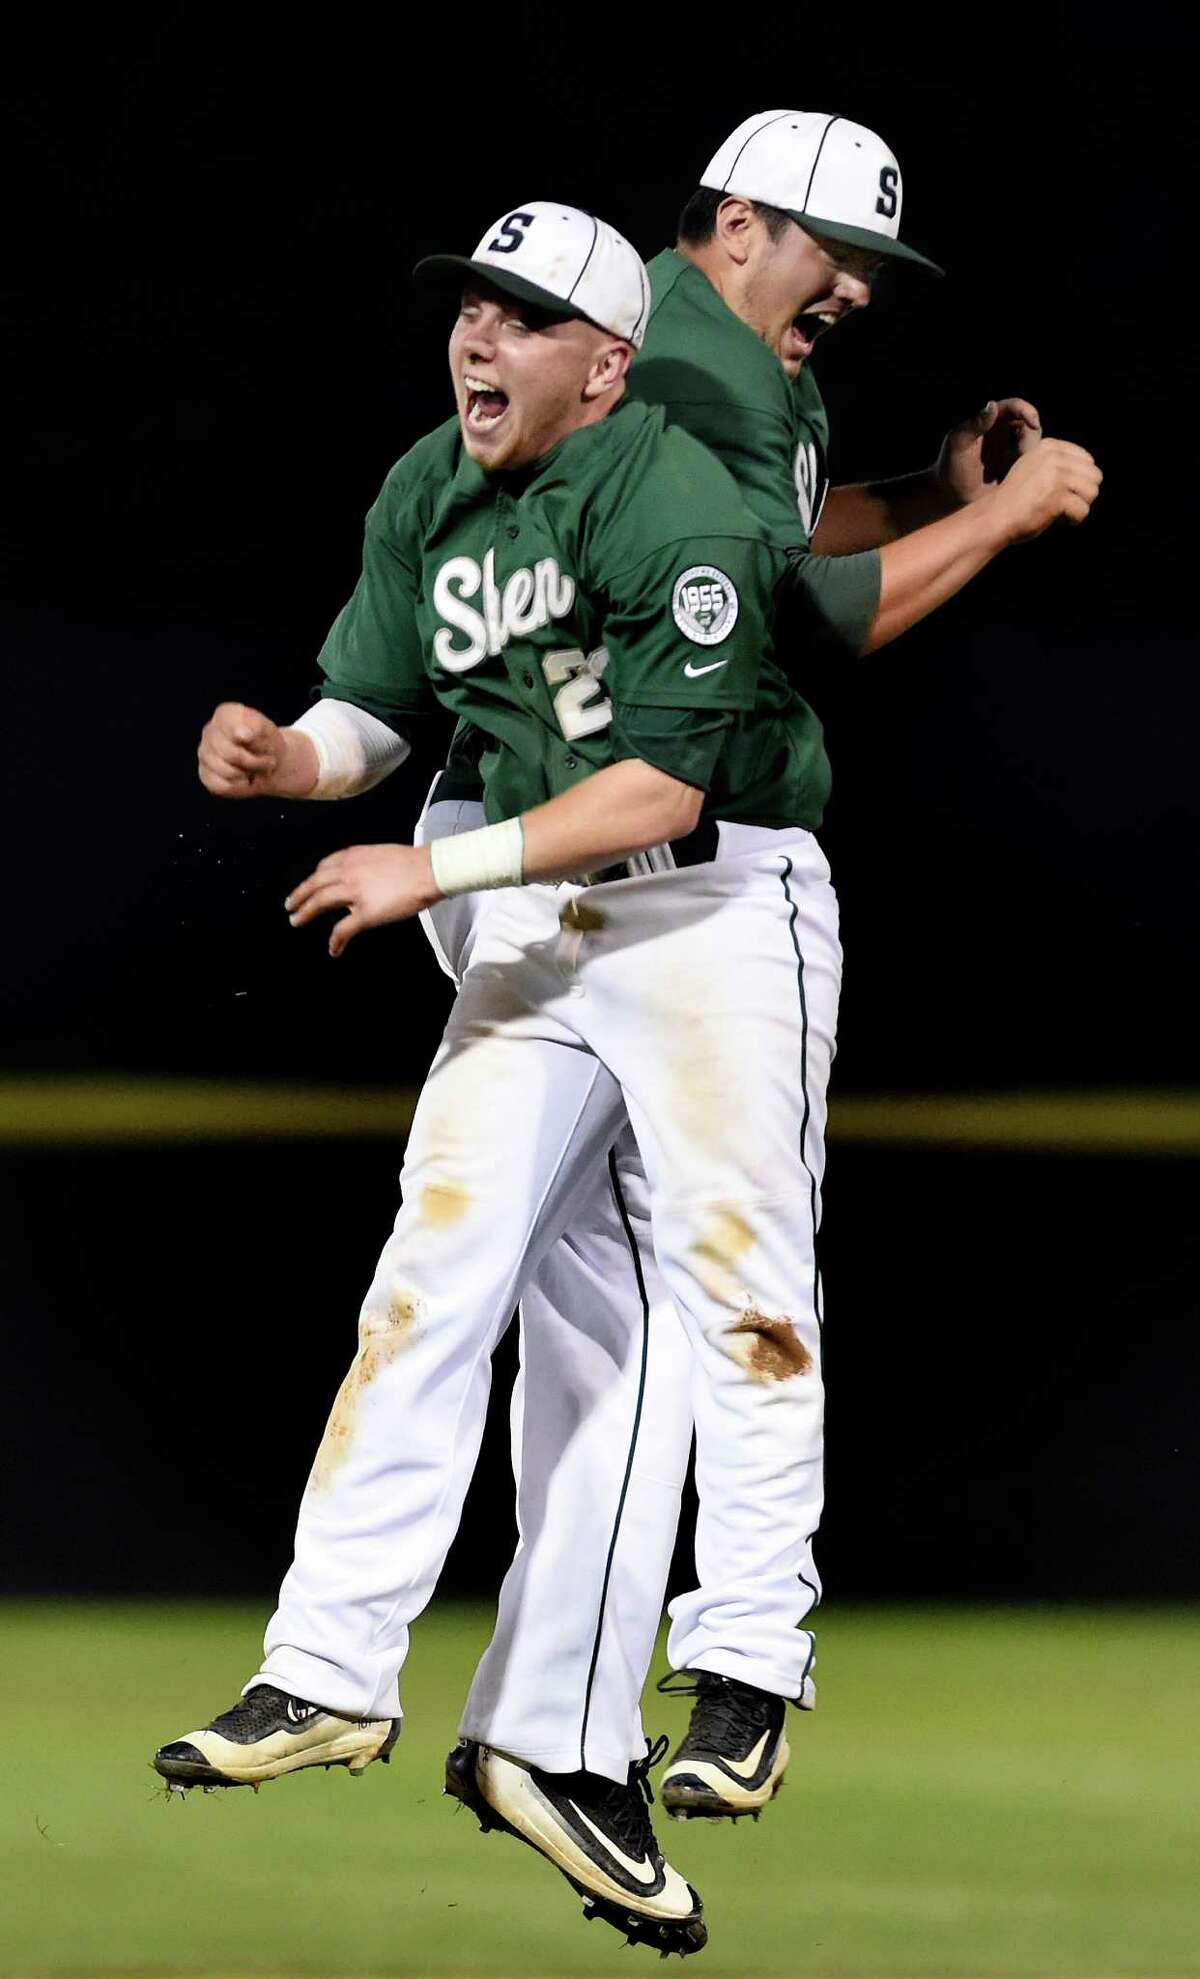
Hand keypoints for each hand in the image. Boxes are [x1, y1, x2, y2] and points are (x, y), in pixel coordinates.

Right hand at [198, 702, 304, 797]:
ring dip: (249, 775)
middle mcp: (209, 731)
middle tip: (269, 762)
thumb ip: (256, 727)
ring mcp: (204, 752)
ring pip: (227, 772)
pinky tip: (244, 779)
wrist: (269, 761)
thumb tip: (240, 734)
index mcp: (225, 714)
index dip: (258, 745)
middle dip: (256, 763)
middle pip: (231, 755)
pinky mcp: (204, 774)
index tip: (268, 745)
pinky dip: (240, 787)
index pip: (238, 733)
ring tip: (257, 770)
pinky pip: (222, 786)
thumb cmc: (267, 742)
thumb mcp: (269, 731)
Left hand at [285, 843, 439, 955]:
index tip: (309, 884)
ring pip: (320, 902)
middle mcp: (348, 872)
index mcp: (354, 856)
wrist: (429, 870)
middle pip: (315, 884)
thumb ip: (367, 865)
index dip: (313, 878)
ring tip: (296, 921)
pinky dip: (335, 941)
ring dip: (305, 913)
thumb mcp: (382, 854)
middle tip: (290, 905)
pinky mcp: (365, 913)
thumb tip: (366, 877)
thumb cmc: (415, 863)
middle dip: (299, 895)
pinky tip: (333, 949)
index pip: (324, 866)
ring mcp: (355, 893)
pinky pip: (343, 929)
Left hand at [937, 399, 1042, 504]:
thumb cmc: (949, 468)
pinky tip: (1018, 479)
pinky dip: (1032, 468)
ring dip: (1032, 454)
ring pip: (1034, 445)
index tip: (1033, 423)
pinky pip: (1032, 465)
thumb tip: (993, 405)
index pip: (1014, 407)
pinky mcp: (1015, 471)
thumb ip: (975, 424)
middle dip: (1031, 437)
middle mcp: (1003, 435)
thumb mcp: (958, 444)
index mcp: (990, 422)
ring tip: (1017, 470)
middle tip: (1021, 455)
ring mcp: (1010, 453)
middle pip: (1030, 425)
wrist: (948, 499)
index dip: (1027, 411)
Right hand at [985, 438, 1102, 545]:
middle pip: (1095, 475)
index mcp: (1050, 446)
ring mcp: (1057, 476)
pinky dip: (1073, 520)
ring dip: (1080, 505)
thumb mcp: (1034, 468)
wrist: (995, 516)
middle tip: (1064, 502)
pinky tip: (1057, 519)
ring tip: (1061, 510)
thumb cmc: (1015, 498)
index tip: (1058, 489)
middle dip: (1083, 493)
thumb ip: (1058, 464)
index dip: (1078, 480)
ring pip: (1093, 492)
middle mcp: (1055, 457)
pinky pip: (1083, 511)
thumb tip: (1093, 472)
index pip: (1088, 460)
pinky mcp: (1058, 497)